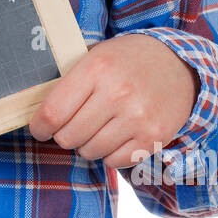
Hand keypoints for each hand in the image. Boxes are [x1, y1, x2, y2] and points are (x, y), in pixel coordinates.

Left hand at [28, 34, 199, 168]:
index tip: (40, 129)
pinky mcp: (153, 137)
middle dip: (64, 136)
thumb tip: (38, 114)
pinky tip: (116, 136)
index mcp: (96, 68)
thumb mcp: (97, 56)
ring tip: (97, 129)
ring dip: (87, 145)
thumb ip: (70, 82)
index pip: (52, 112)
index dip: (39, 127)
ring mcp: (138, 117)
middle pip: (69, 136)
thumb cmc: (129, 61)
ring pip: (90, 151)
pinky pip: (114, 161)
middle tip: (72, 126)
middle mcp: (117, 93)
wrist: (180, 64)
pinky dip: (110, 153)